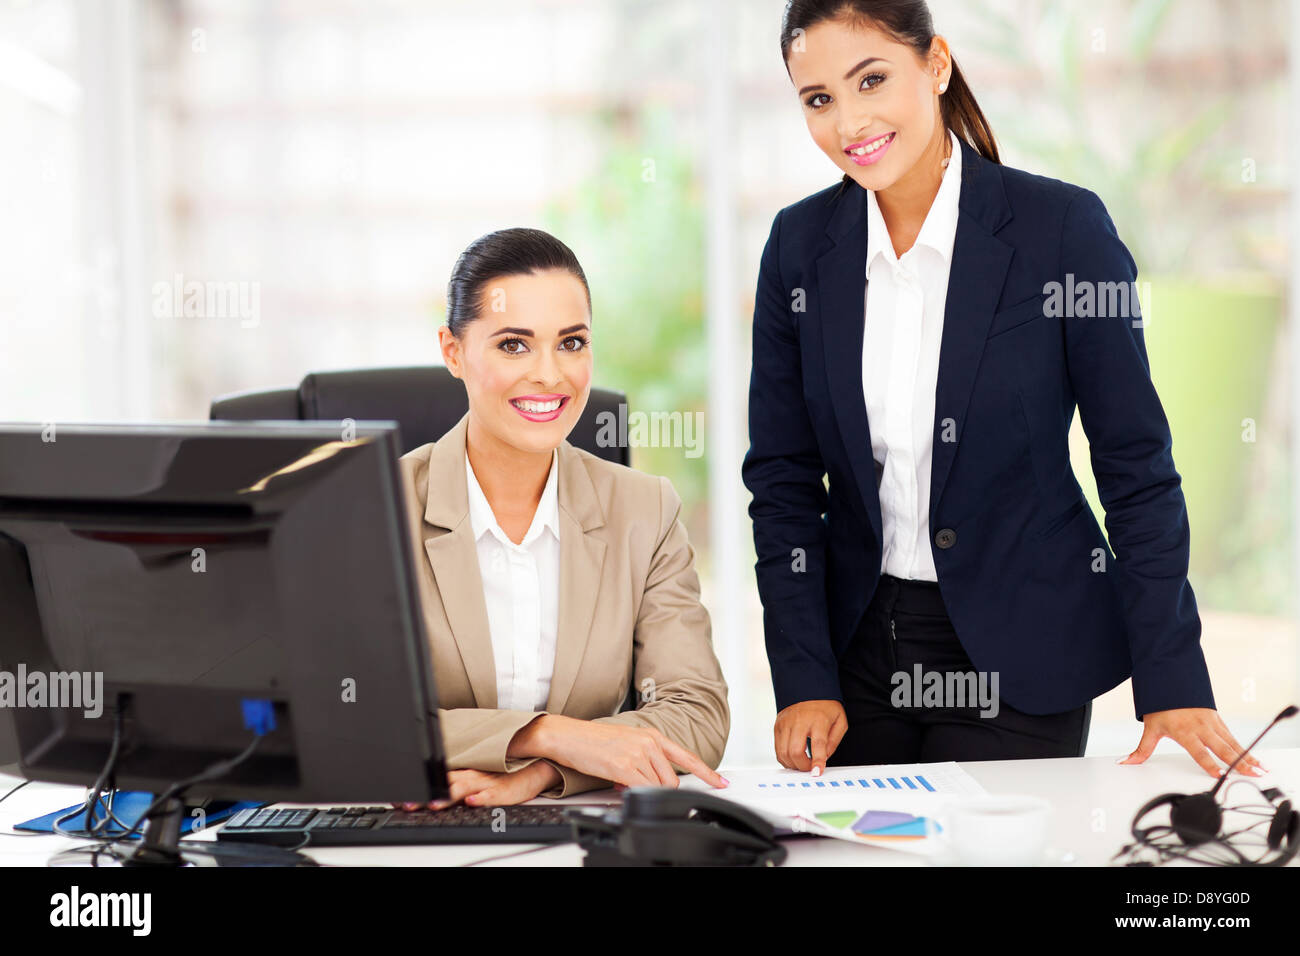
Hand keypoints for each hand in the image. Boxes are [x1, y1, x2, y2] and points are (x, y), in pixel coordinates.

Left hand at [393, 761, 562, 810]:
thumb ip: (457, 779)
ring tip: (435, 803)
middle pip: (447, 783)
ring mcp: (489, 781)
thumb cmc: (505, 772)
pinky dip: (483, 797)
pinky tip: (472, 801)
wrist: (538, 762)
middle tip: (410, 803)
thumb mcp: (477, 774)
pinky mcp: (506, 788)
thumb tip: (434, 786)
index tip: (400, 797)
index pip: (438, 777)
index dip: (420, 786)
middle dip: (428, 793)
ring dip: (450, 794)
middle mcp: (474, 773)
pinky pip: (494, 794)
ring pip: (467, 786)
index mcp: (465, 770)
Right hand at [528, 715, 726, 789]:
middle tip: (633, 782)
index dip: (707, 772)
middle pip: (671, 780)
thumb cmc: (593, 740)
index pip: (686, 756)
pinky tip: (619, 784)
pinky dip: (633, 793)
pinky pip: (642, 790)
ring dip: (641, 790)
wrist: (568, 735)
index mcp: (652, 735)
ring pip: (657, 787)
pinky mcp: (625, 766)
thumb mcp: (627, 742)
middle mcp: (649, 742)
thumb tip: (652, 779)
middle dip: (657, 788)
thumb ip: (645, 758)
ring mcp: (638, 753)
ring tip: (620, 778)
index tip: (721, 782)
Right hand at [774, 699, 846, 773]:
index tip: (817, 772)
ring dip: (793, 765)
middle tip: (810, 768)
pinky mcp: (778, 726)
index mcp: (818, 719)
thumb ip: (834, 741)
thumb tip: (824, 758)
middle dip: (803, 766)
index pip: (817, 744)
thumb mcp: (840, 720)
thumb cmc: (826, 706)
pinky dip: (785, 759)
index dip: (817, 761)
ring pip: (784, 752)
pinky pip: (778, 749)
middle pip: (795, 751)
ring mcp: (786, 723)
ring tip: (802, 765)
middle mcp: (799, 721)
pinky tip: (794, 759)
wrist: (807, 688)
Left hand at [1118, 708, 1266, 778]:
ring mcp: (1211, 722)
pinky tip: (1253, 757)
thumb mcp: (1150, 727)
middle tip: (1253, 774)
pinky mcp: (1217, 718)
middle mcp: (1200, 727)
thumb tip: (1126, 762)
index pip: (1199, 751)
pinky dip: (1243, 747)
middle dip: (1239, 762)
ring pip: (1232, 742)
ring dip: (1247, 756)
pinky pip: (1231, 735)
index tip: (1221, 774)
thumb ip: (1142, 749)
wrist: (1169, 679)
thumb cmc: (1160, 705)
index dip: (1210, 763)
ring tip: (1260, 768)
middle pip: (1222, 748)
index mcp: (1184, 731)